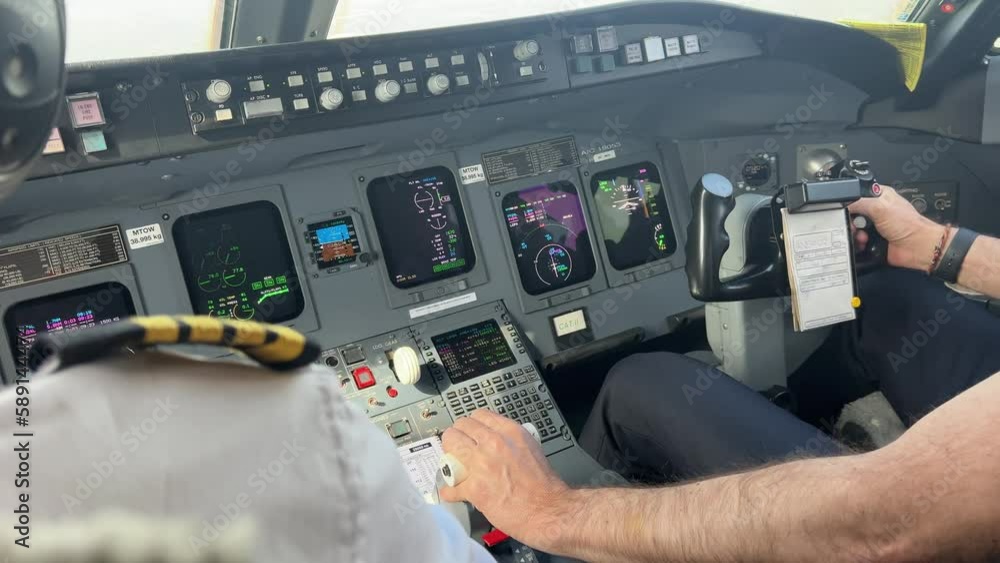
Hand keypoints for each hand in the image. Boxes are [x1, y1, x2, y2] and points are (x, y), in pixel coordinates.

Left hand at [439, 410, 570, 550]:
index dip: (471, 425)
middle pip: (460, 427)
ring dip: (449, 457)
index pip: (479, 415)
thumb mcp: (531, 447)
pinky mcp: (474, 488)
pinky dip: (450, 491)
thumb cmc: (544, 485)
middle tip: (458, 449)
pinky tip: (455, 493)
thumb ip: (510, 440)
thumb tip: (494, 440)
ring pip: (450, 448)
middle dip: (456, 438)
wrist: (549, 510)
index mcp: (509, 432)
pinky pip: (451, 485)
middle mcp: (493, 443)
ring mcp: (481, 464)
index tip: (469, 433)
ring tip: (454, 467)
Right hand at [849, 186, 951, 271]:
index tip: (847, 210)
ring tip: (863, 236)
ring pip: (852, 228)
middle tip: (856, 224)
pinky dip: (857, 243)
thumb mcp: (880, 206)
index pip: (855, 194)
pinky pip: (856, 241)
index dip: (849, 202)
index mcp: (879, 195)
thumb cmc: (908, 226)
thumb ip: (859, 202)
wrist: (916, 248)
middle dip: (850, 221)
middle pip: (851, 213)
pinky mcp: (872, 239)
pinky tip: (865, 243)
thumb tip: (843, 205)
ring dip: (854, 234)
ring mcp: (874, 225)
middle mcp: (876, 209)